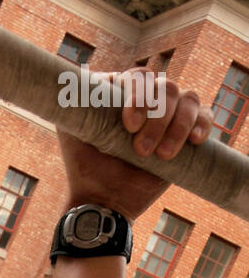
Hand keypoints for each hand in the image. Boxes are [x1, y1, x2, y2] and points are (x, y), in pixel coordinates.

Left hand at [57, 69, 213, 221]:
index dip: (139, 97)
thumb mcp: (73, 130)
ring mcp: (169, 116)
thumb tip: (74, 75)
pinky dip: (202, 124)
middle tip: (141, 150)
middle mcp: (148, 99)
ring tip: (161, 155)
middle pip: (166, 87)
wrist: (103, 201)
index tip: (129, 126)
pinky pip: (205, 116)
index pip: (140, 78)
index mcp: (124, 93)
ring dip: (176, 126)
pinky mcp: (185, 135)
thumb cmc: (85, 167)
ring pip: (187, 99)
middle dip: (157, 119)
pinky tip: (193, 140)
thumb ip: (75, 101)